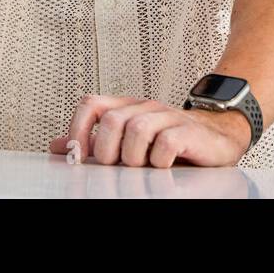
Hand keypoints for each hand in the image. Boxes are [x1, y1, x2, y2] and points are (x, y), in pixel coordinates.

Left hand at [47, 94, 250, 167]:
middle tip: (118, 166)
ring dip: (134, 157)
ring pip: (136, 130)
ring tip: (142, 167)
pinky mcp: (187, 132)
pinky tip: (163, 166)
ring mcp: (167, 117)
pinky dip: (159, 161)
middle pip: (111, 119)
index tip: (78, 157)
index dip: (78, 130)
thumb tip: (57, 146)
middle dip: (107, 150)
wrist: (217, 137)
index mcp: (126, 108)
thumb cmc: (171, 141)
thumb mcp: (128, 140)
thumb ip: (94, 142)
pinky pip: (165, 144)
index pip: (91, 104)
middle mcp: (144, 108)